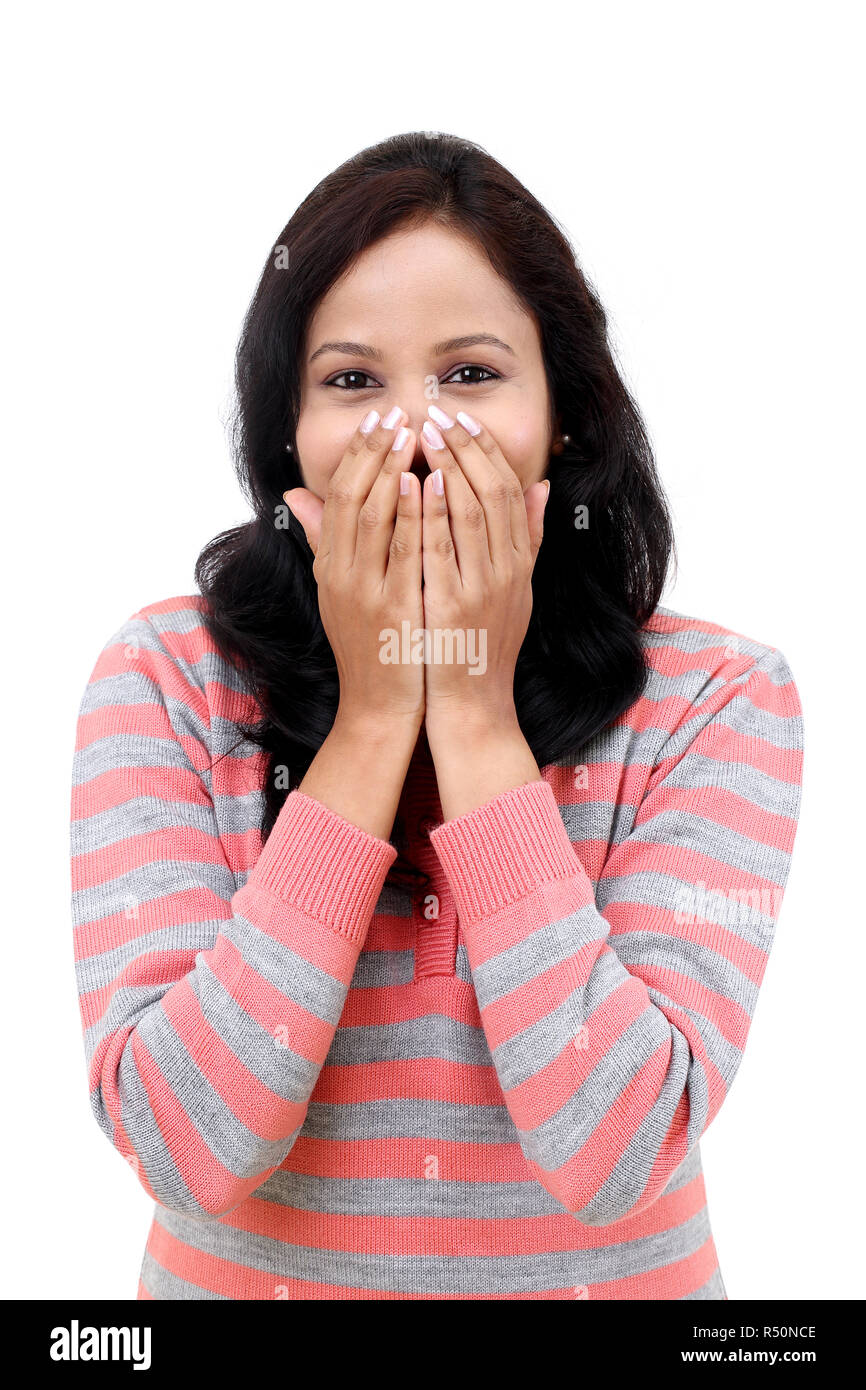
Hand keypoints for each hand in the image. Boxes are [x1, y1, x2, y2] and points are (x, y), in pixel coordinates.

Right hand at [284, 407, 424, 727]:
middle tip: (396, 412)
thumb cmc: (369, 647)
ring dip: (393, 469)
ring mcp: (366, 591)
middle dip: (374, 450)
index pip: (337, 495)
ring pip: (375, 516)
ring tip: (413, 432)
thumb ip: (324, 541)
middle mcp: (342, 574)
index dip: (357, 454)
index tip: (377, 420)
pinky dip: (412, 514)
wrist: (379, 708)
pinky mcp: (394, 609)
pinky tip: (426, 484)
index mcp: (331, 567)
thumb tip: (296, 492)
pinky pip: (403, 552)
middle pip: (352, 496)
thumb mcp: (338, 590)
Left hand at [418, 408, 548, 732]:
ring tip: (425, 432)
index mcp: (519, 564)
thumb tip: (540, 486)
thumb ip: (526, 538)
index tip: (463, 419)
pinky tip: (419, 484)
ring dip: (448, 467)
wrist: (474, 707)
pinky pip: (443, 549)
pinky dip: (433, 512)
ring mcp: (482, 588)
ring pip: (472, 512)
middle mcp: (507, 571)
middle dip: (465, 447)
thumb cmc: (483, 647)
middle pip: (493, 492)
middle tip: (439, 412)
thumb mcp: (515, 590)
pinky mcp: (453, 606)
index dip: (486, 451)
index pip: (508, 491)